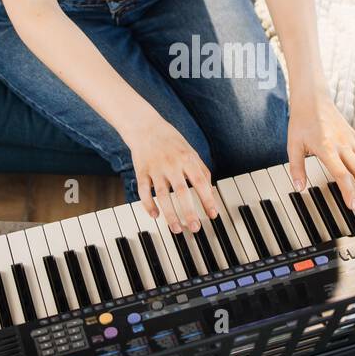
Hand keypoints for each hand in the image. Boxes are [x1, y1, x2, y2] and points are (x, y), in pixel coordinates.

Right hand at [125, 114, 218, 232]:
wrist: (145, 126)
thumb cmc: (171, 141)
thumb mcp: (191, 152)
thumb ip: (202, 171)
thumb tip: (211, 193)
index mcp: (187, 159)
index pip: (200, 182)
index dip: (208, 199)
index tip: (213, 215)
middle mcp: (172, 164)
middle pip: (182, 192)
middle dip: (189, 212)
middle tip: (195, 228)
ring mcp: (155, 168)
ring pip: (162, 195)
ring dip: (170, 214)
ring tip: (176, 229)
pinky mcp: (141, 171)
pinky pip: (144, 191)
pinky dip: (148, 205)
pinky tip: (155, 215)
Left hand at [287, 92, 354, 210]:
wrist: (312, 99)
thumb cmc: (302, 122)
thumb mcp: (293, 145)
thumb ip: (296, 168)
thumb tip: (299, 188)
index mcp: (327, 147)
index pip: (341, 173)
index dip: (348, 191)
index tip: (352, 206)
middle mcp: (342, 144)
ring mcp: (351, 140)